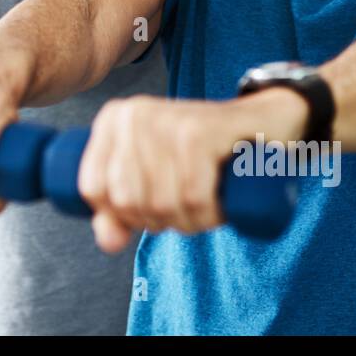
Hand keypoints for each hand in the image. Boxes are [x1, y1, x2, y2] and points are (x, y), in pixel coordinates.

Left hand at [79, 91, 304, 253]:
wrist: (262, 124)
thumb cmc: (201, 158)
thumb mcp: (151, 181)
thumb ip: (117, 213)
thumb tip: (107, 242)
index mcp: (112, 119)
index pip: (92, 188)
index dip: (121, 214)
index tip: (151, 206)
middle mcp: (133, 114)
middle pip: (126, 201)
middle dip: (158, 219)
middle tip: (185, 203)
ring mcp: (166, 120)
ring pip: (161, 204)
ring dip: (190, 220)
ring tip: (205, 201)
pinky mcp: (199, 132)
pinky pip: (192, 198)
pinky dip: (209, 214)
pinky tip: (220, 204)